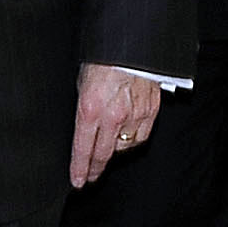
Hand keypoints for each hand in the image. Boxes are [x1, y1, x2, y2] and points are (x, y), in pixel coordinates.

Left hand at [69, 64, 160, 188]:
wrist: (132, 45)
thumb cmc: (104, 60)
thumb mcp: (82, 83)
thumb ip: (84, 108)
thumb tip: (84, 127)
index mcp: (90, 108)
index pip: (82, 149)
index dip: (79, 169)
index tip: (78, 181)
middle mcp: (112, 116)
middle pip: (103, 154)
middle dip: (95, 168)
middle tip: (90, 177)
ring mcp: (133, 115)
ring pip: (124, 147)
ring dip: (115, 150)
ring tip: (108, 147)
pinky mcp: (150, 111)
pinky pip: (140, 136)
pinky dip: (132, 139)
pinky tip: (126, 137)